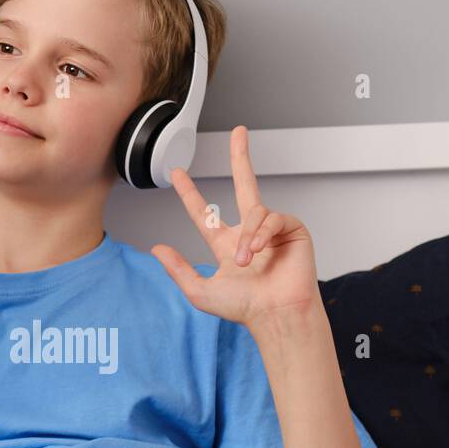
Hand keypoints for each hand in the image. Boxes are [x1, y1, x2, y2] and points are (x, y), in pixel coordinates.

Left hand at [151, 126, 319, 327]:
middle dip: (241, 157)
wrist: (276, 315)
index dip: (190, 194)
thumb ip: (178, 270)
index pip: (204, 214)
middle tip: (238, 133)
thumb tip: (157, 249)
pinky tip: (262, 250)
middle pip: (243, 185)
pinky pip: (273, 217)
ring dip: (248, 237)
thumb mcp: (201, 291)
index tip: (178, 174)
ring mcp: (271, 230)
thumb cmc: (245, 309)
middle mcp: (249, 233)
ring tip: (246, 259)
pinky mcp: (292, 229)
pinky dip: (264, 232)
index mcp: (225, 245)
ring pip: (254, 210)